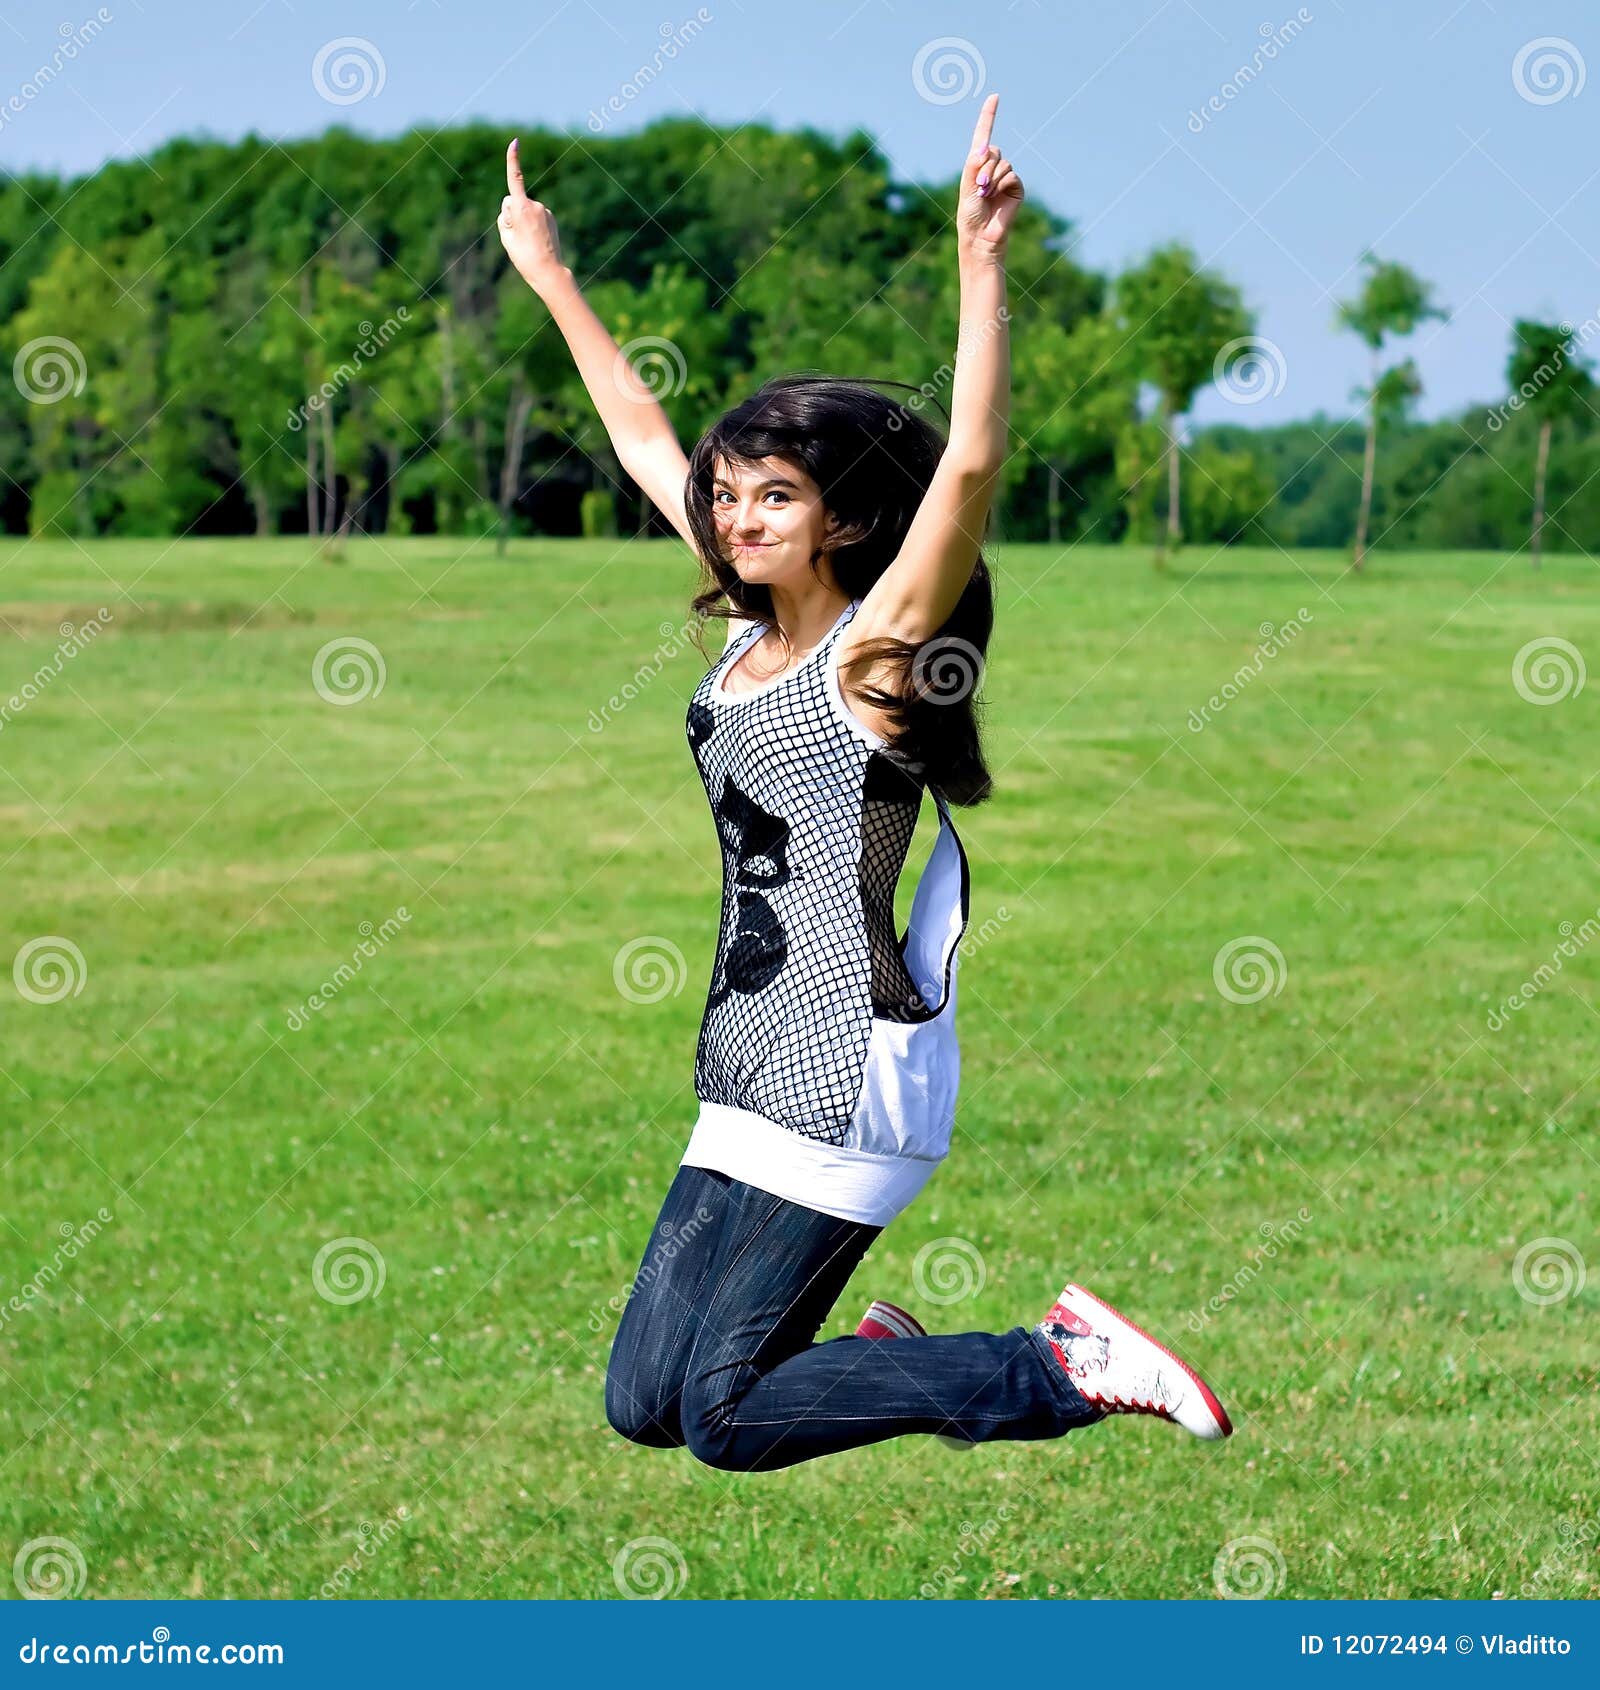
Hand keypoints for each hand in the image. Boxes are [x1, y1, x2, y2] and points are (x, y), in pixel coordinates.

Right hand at [498, 138, 565, 291]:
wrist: (549, 271)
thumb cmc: (524, 257)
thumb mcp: (506, 236)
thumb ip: (505, 217)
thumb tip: (512, 208)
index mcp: (522, 207)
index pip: (515, 179)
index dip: (513, 160)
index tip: (515, 142)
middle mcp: (535, 205)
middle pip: (513, 202)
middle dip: (511, 215)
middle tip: (518, 238)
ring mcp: (545, 211)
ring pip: (524, 210)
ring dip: (522, 222)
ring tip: (529, 242)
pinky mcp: (551, 218)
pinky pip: (534, 216)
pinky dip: (532, 225)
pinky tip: (536, 240)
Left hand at [956, 93, 1023, 256]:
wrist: (981, 236)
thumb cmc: (970, 214)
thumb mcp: (967, 186)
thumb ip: (974, 165)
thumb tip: (986, 147)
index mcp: (976, 165)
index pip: (983, 136)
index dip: (989, 116)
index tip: (995, 97)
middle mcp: (991, 168)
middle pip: (994, 150)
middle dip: (985, 166)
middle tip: (980, 186)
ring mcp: (1005, 177)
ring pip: (1003, 162)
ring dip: (993, 178)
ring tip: (987, 195)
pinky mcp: (1016, 187)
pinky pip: (1012, 174)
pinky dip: (1003, 184)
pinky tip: (998, 197)